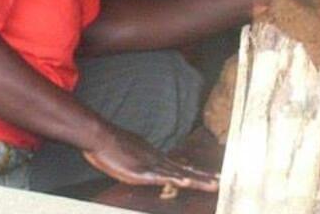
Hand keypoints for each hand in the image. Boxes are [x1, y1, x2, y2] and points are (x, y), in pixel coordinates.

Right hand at [82, 127, 217, 191]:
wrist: (98, 135)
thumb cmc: (107, 143)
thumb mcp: (125, 150)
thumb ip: (136, 156)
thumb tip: (140, 158)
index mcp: (152, 155)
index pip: (177, 165)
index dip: (193, 171)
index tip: (208, 175)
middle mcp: (156, 159)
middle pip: (184, 169)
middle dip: (203, 176)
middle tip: (221, 180)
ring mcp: (151, 164)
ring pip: (179, 173)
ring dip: (198, 179)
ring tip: (215, 184)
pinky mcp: (142, 169)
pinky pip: (163, 175)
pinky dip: (176, 178)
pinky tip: (187, 181)